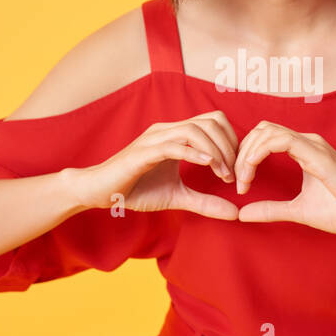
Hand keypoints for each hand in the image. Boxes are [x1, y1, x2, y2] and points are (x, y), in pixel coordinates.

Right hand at [68, 111, 239, 219]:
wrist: (99, 191)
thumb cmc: (135, 189)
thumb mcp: (177, 197)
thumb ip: (205, 202)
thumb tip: (234, 213)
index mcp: (176, 134)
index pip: (214, 121)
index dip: (231, 142)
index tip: (235, 169)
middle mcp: (167, 130)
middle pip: (211, 121)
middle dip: (229, 147)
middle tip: (232, 174)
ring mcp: (154, 139)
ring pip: (195, 130)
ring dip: (215, 152)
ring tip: (222, 174)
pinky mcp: (143, 153)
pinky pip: (173, 146)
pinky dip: (194, 153)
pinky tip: (208, 166)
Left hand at [234, 121, 335, 234]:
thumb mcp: (298, 211)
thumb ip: (272, 209)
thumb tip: (242, 214)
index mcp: (305, 150)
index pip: (265, 137)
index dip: (245, 156)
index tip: (241, 184)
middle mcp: (308, 142)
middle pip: (261, 130)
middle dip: (241, 153)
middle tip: (238, 182)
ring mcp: (314, 145)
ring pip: (267, 131)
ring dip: (247, 154)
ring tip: (243, 181)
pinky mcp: (318, 155)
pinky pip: (281, 141)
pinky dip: (258, 153)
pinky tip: (251, 173)